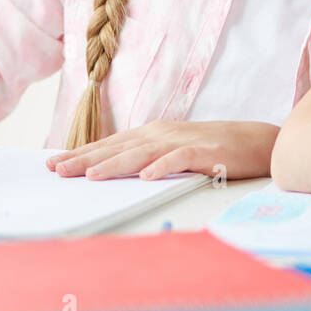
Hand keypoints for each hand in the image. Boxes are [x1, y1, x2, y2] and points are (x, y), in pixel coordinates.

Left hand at [45, 119, 279, 181]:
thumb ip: (145, 157)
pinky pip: (180, 159)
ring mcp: (182, 141)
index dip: (81, 153)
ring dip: (115, 164)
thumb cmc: (213, 149)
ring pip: (142, 153)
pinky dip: (162, 167)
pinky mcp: (205, 152)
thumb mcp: (172, 151)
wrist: (257, 141)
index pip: (110, 144)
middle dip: (85, 159)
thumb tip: (112, 169)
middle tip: (57, 170)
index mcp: (152, 134)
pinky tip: (147, 177)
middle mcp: (161, 134)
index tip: (53, 163)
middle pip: (118, 147)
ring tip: (91, 175)